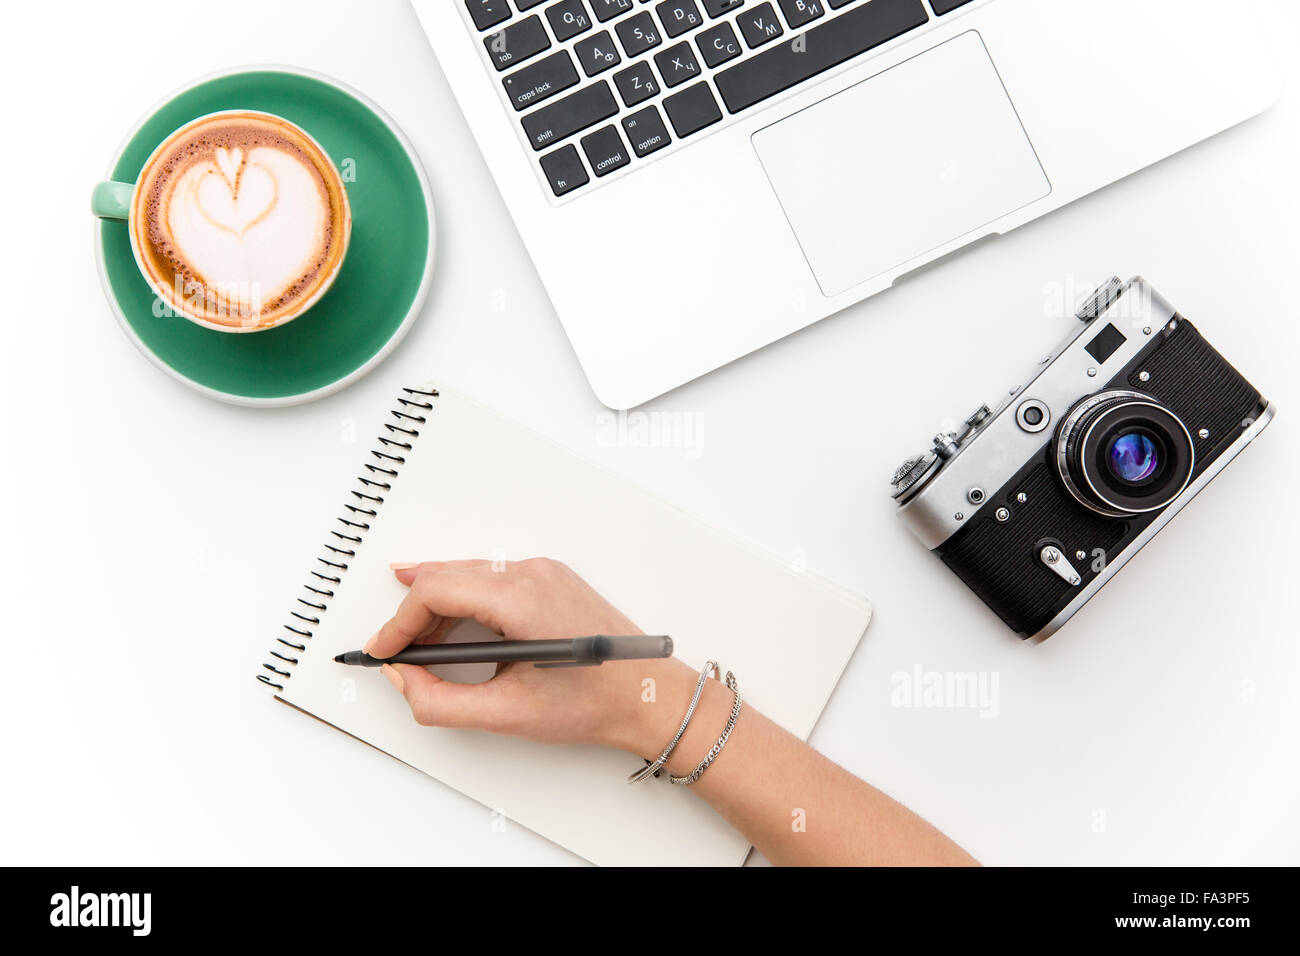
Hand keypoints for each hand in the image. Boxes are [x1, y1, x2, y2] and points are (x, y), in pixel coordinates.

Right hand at [366, 558, 694, 753]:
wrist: (649, 696)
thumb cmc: (595, 702)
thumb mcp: (505, 713)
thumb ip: (440, 701)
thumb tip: (404, 679)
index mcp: (522, 599)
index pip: (436, 591)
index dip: (398, 622)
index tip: (382, 650)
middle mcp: (534, 574)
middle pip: (448, 577)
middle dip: (412, 614)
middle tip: (393, 650)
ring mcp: (546, 572)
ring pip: (468, 574)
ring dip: (436, 605)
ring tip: (416, 642)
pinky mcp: (552, 579)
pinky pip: (492, 577)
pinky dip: (463, 597)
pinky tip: (449, 616)